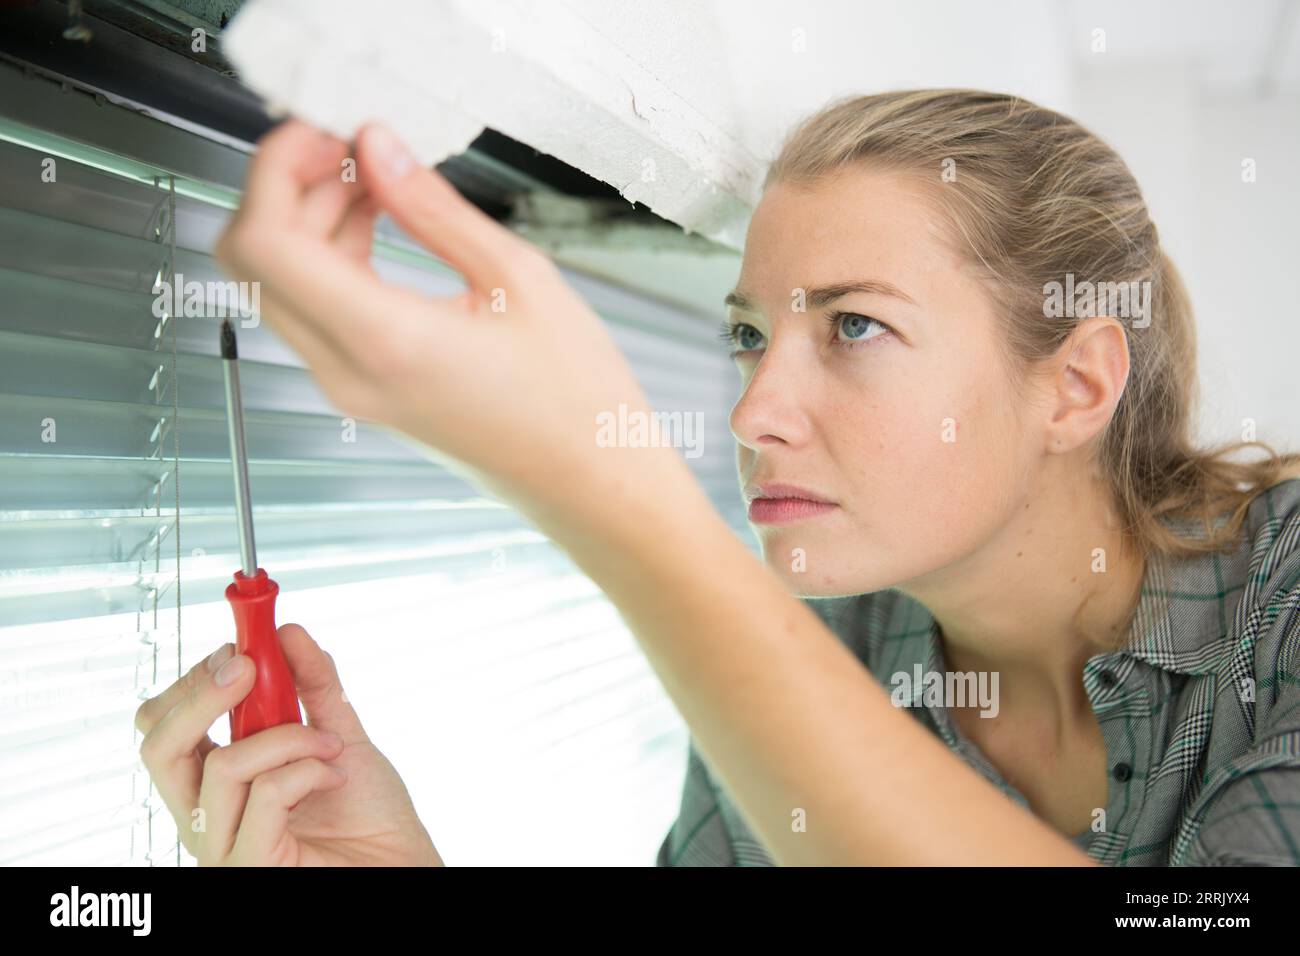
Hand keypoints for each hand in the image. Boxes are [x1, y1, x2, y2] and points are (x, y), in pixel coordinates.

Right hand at [135, 624, 441, 865]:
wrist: (402, 864)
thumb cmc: (368, 816)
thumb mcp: (338, 733)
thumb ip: (313, 685)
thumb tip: (287, 631)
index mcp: (215, 783)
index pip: (164, 727)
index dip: (193, 682)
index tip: (240, 648)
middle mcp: (206, 816)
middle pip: (157, 747)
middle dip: (202, 694)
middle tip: (248, 666)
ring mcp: (222, 846)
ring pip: (223, 764)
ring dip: (288, 736)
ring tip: (330, 746)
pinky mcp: (250, 865)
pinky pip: (264, 793)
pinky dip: (306, 769)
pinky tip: (333, 775)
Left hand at [214, 119, 674, 520]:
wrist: (593, 482)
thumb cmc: (576, 401)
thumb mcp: (518, 279)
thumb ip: (433, 208)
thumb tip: (378, 150)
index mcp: (385, 341)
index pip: (264, 241)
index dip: (275, 170)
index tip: (321, 133)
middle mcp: (349, 372)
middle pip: (254, 260)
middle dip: (288, 188)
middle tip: (351, 150)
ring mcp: (350, 387)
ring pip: (279, 283)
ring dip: (308, 220)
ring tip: (376, 182)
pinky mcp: (364, 390)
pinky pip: (314, 310)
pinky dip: (329, 257)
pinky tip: (381, 226)